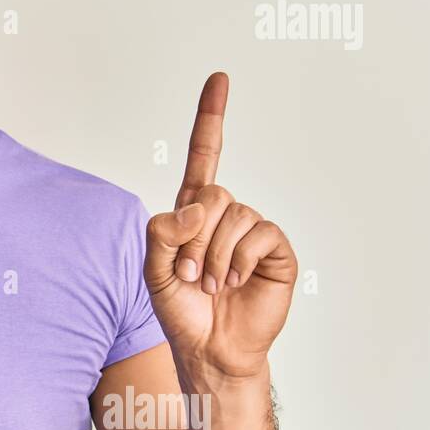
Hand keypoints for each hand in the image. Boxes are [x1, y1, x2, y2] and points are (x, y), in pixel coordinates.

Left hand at [143, 72, 297, 380]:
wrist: (211, 350)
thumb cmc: (182, 310)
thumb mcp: (153, 270)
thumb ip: (161, 233)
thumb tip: (194, 207)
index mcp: (194, 212)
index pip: (205, 156)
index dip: (211, 118)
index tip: (220, 79)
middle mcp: (226, 215)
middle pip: (212, 194)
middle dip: (193, 239)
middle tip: (188, 275)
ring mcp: (253, 231)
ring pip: (233, 216)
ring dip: (213, 256)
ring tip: (210, 284)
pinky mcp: (276, 249)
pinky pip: (259, 233)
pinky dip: (238, 259)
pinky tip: (233, 283)